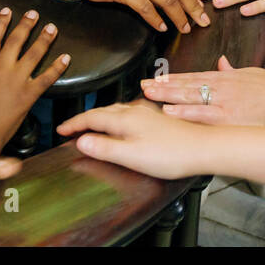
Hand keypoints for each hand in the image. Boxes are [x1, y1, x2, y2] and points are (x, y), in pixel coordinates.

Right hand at [0, 8, 69, 156]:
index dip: (1, 22)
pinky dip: (58, 66)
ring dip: (44, 38)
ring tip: (52, 28)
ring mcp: (15, 80)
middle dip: (26, 24)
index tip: (7, 11)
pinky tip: (65, 58)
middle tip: (35, 13)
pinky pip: (47, 77)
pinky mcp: (27, 95)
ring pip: (33, 53)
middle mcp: (0, 69)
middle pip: (16, 39)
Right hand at [58, 102, 209, 179]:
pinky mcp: (159, 117)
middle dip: (84, 118)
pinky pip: (130, 112)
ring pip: (117, 110)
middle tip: (70, 128)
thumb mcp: (131, 155)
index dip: (74, 124)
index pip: (91, 117)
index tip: (60, 129)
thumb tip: (81, 141)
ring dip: (100, 115)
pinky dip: (117, 116)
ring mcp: (148, 113)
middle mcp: (135, 111)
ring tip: (91, 123)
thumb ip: (104, 148)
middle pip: (103, 111)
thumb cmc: (172, 153)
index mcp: (125, 118)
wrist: (204, 148)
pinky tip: (124, 120)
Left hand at [137, 55, 264, 124]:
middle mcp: (221, 87)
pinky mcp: (228, 118)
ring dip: (167, 95)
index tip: (156, 78)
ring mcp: (223, 102)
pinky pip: (201, 115)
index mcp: (227, 77)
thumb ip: (234, 70)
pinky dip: (184, 112)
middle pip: (186, 85)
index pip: (194, 76)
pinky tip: (168, 111)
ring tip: (148, 94)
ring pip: (189, 97)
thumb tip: (222, 61)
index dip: (173, 78)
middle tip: (143, 85)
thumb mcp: (254, 74)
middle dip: (163, 85)